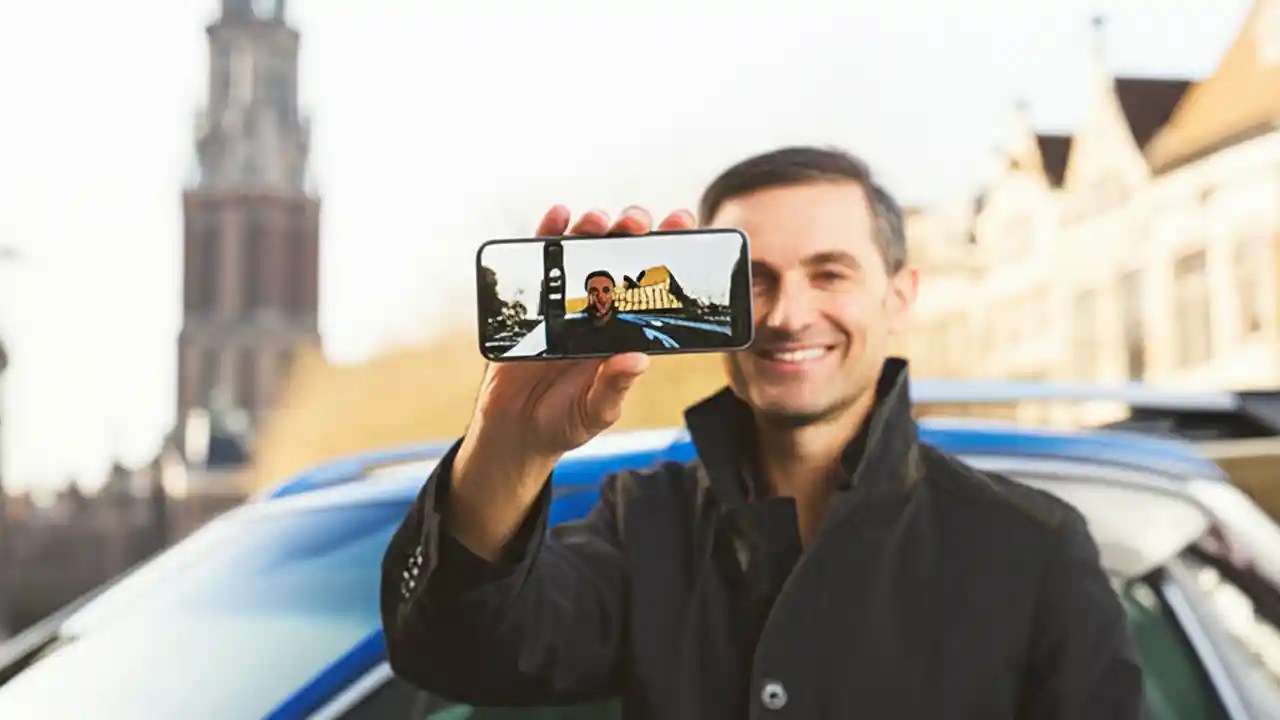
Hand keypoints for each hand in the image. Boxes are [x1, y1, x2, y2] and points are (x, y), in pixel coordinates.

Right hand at [448, 205, 694, 557]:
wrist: (516, 428)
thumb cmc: (565, 419)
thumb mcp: (597, 411)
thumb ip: (614, 387)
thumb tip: (637, 360)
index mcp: (625, 328)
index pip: (652, 281)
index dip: (670, 249)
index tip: (683, 221)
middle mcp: (600, 307)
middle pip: (619, 254)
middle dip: (631, 230)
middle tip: (637, 225)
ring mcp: (566, 301)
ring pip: (583, 250)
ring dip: (593, 227)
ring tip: (598, 220)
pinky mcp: (533, 302)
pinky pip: (541, 261)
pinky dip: (548, 233)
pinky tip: (558, 215)